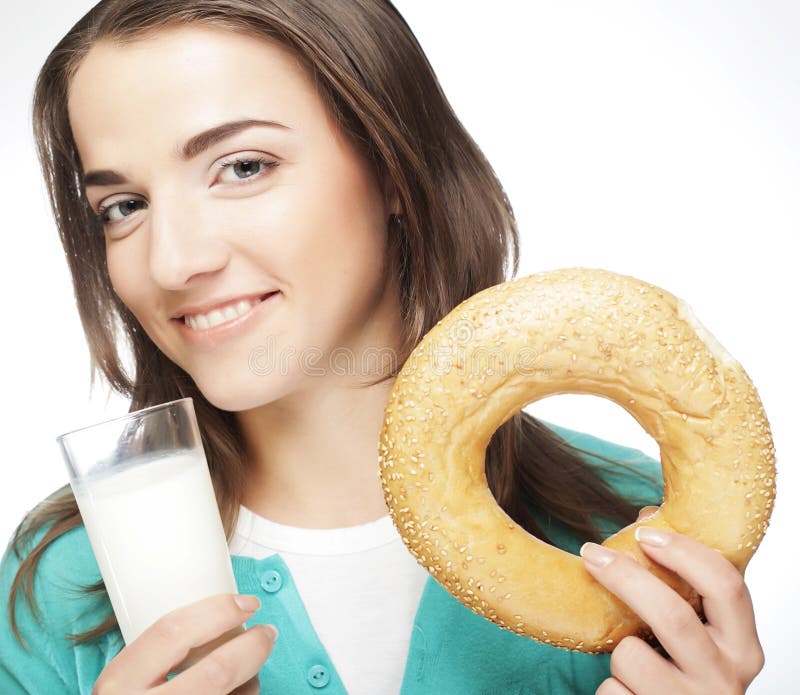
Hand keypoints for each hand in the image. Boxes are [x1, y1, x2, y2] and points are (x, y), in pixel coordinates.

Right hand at [92, 593, 277, 694]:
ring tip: (251, 676)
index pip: (173, 631)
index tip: (245, 604)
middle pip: (217, 671)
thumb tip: (219, 624)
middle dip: (252, 647)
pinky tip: (240, 694)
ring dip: (250, 682)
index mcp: (120, 683)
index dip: (219, 611)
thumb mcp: (129, 679)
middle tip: (267, 633)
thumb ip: (159, 656)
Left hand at [580, 507, 764, 694]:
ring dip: (618, 650)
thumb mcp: (703, 637)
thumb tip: (646, 517)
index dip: (685, 553)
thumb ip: (684, 587)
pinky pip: (612, 689)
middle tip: (591, 553)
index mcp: (742, 648)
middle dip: (625, 578)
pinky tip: (629, 692)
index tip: (645, 534)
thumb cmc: (689, 677)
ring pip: (631, 655)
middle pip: (672, 615)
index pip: (727, 587)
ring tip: (632, 662)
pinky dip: (611, 686)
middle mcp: (724, 679)